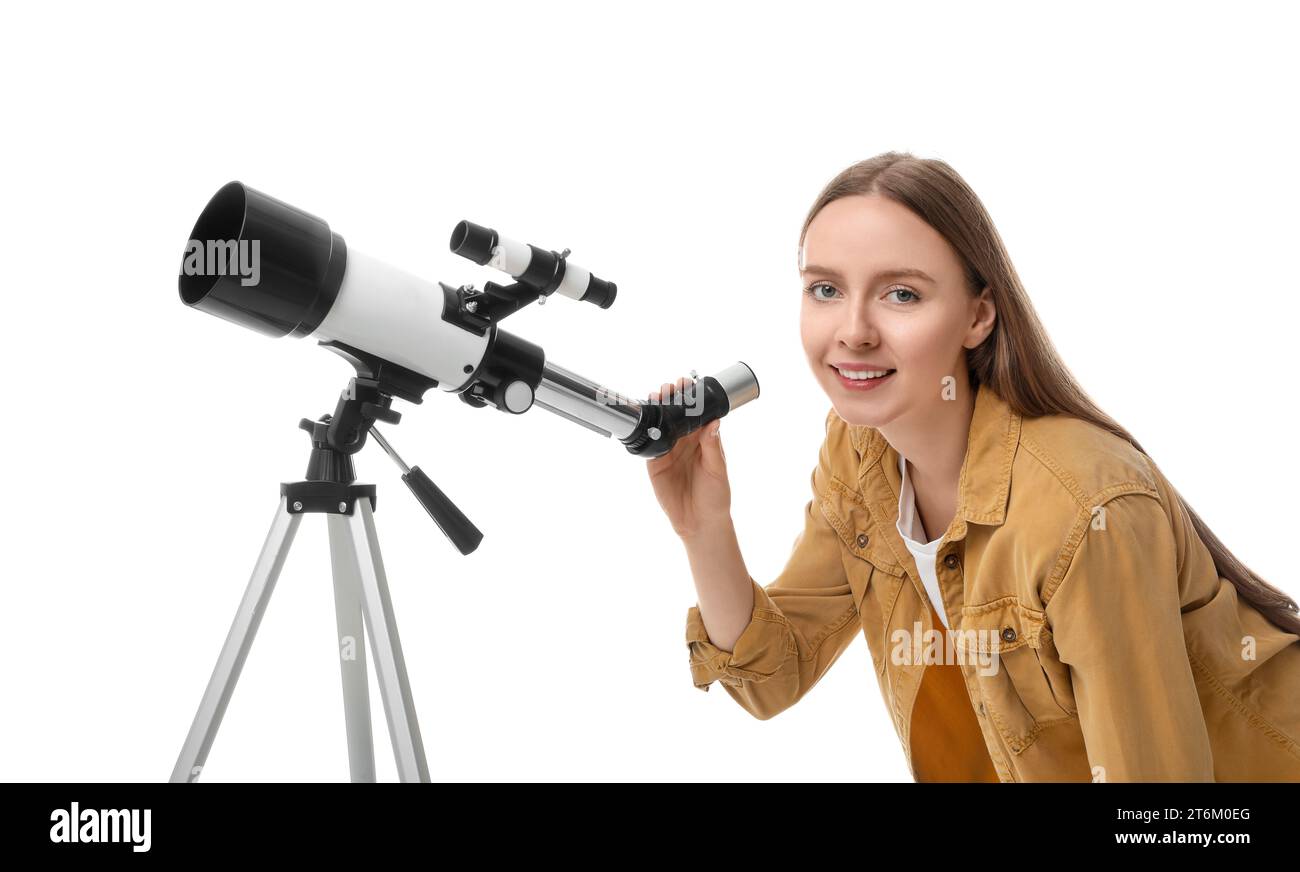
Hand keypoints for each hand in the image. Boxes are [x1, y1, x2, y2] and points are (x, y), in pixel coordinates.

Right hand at [645, 376, 731, 539]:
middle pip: (675, 415)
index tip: (687, 384)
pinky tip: (646, 422)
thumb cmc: (716, 496)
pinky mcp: (655, 464)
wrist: (700, 522)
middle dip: (671, 399)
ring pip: (661, 426)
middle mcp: (684, 443)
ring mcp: (668, 452)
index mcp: (702, 440)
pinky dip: (647, 433)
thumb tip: (714, 423)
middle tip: (668, 388)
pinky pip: (649, 445)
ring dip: (657, 411)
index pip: (696, 413)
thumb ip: (712, 446)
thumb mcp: (717, 469)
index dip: (691, 398)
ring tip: (655, 397)